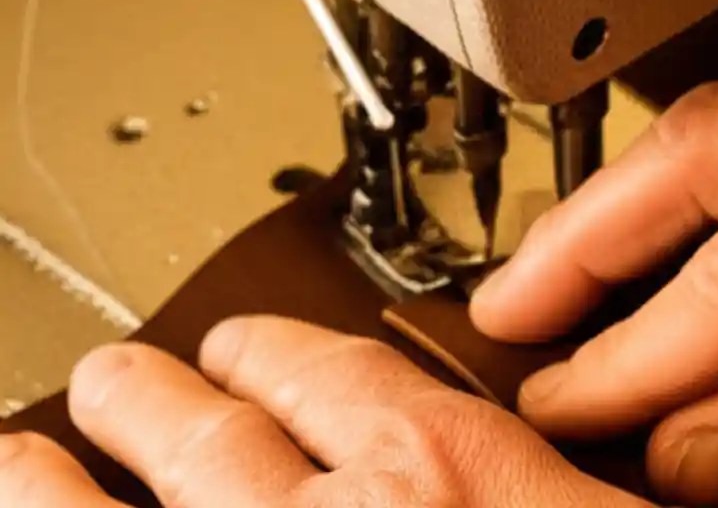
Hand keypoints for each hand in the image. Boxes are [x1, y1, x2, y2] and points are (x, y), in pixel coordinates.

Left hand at [0, 317, 649, 507]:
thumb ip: (545, 493)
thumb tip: (536, 474)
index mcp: (447, 471)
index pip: (328, 368)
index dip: (274, 349)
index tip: (247, 344)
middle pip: (207, 424)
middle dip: (150, 394)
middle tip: (119, 379)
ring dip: (49, 481)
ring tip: (18, 459)